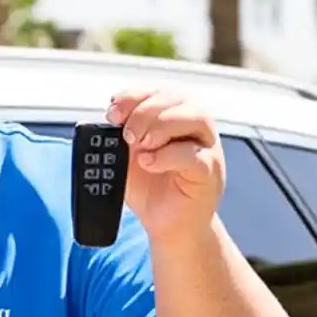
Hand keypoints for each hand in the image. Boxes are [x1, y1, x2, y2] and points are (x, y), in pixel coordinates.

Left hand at [106, 89, 225, 243]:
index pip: (158, 90)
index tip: (112, 112)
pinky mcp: (210, 171)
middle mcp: (194, 126)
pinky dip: (168, 155)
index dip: (134, 95)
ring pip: (194, 117)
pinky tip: (149, 163)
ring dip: (160, 127)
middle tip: (127, 135)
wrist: (167, 226)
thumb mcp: (125, 156)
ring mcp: (206, 147)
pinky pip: (194, 154)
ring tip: (141, 147)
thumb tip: (107, 120)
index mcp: (173, 116)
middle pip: (176, 98)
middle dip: (144, 112)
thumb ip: (118, 136)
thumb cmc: (149, 187)